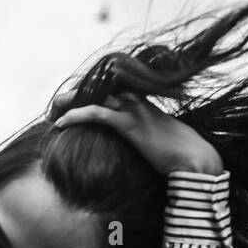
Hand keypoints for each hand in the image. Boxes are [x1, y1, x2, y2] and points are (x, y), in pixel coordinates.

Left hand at [51, 91, 223, 175]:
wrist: (196, 160)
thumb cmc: (181, 154)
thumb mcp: (160, 139)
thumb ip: (146, 135)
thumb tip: (139, 144)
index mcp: (142, 100)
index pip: (107, 88)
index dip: (85, 94)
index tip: (69, 105)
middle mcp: (137, 99)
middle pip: (96, 87)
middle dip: (72, 95)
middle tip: (53, 109)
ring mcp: (134, 110)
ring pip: (92, 96)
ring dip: (67, 103)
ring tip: (51, 114)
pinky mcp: (130, 124)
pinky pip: (96, 114)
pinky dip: (75, 117)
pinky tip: (60, 123)